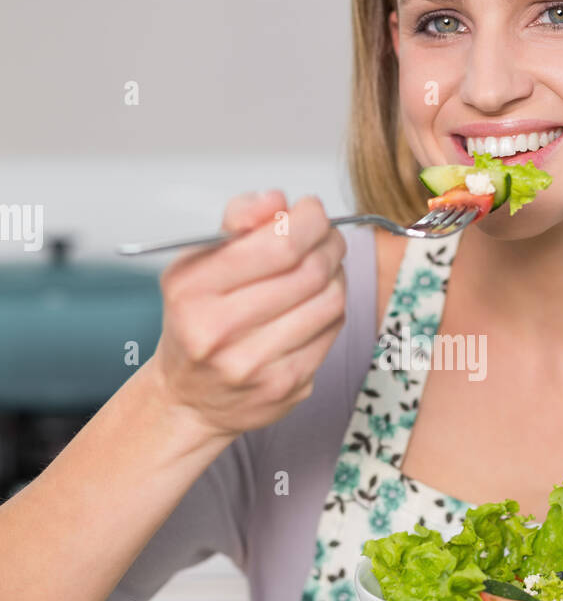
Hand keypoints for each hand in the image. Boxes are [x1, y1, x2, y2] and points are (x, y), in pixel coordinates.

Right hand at [147, 190, 345, 440]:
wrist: (189, 400)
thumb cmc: (195, 323)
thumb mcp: (196, 263)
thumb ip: (237, 221)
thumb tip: (277, 200)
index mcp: (194, 291)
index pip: (278, 244)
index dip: (309, 220)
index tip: (311, 211)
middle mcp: (220, 331)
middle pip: (310, 271)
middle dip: (328, 243)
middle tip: (326, 236)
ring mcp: (255, 364)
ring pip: (329, 300)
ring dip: (336, 275)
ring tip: (322, 267)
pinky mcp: (286, 387)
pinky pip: (332, 332)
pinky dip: (332, 309)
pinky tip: (315, 303)